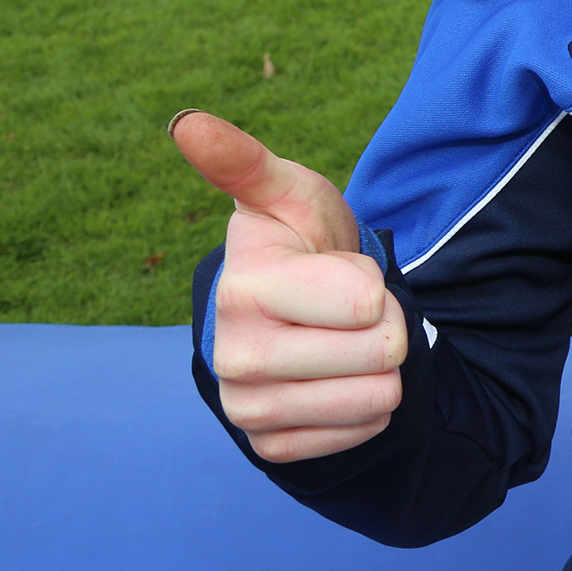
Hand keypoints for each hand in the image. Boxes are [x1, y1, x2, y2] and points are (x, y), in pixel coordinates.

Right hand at [173, 111, 407, 461]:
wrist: (290, 315)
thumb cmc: (298, 244)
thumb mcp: (288, 194)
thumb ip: (246, 161)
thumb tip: (188, 123)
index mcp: (244, 287)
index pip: (366, 298)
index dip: (370, 279)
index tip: (335, 269)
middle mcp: (234, 354)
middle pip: (383, 349)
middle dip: (383, 322)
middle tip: (345, 308)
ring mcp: (248, 408)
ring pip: (380, 396)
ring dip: (378, 366)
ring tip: (341, 340)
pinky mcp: (270, 446)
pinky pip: (364, 431)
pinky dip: (365, 406)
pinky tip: (335, 379)